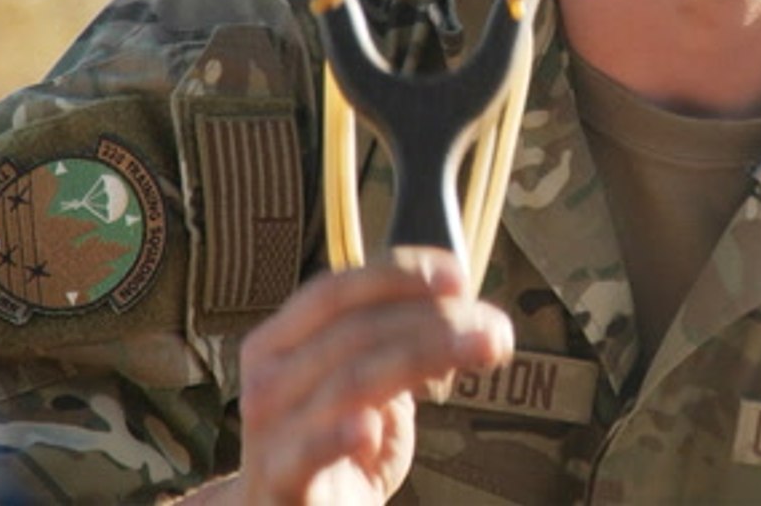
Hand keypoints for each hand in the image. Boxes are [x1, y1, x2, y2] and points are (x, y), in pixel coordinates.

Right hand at [230, 247, 513, 504]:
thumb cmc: (338, 452)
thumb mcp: (370, 390)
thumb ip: (398, 348)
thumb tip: (460, 309)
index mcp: (279, 342)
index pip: (337, 291)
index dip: (398, 277)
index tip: (459, 278)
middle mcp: (267, 379)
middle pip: (355, 331)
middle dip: (434, 321)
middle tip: (493, 329)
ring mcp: (268, 432)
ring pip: (351, 380)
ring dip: (425, 357)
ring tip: (480, 351)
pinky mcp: (279, 484)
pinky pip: (306, 455)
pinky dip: (336, 437)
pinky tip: (369, 429)